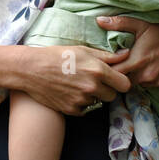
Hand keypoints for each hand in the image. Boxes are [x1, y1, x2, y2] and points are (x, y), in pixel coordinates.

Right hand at [14, 44, 132, 116]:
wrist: (31, 69)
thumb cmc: (57, 55)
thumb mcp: (82, 50)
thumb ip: (107, 56)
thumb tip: (126, 54)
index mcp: (98, 70)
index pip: (125, 84)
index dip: (120, 81)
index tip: (113, 78)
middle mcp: (92, 87)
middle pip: (112, 96)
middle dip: (106, 89)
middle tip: (93, 80)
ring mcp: (82, 100)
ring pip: (98, 102)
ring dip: (92, 96)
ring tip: (77, 84)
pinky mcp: (72, 110)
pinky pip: (85, 109)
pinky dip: (80, 103)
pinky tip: (69, 92)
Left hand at [95, 16, 158, 88]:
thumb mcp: (141, 24)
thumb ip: (119, 23)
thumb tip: (98, 20)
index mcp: (137, 61)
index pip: (114, 74)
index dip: (109, 69)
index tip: (107, 64)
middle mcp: (146, 75)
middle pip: (125, 81)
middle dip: (122, 74)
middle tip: (124, 62)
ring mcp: (158, 81)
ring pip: (139, 83)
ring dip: (136, 76)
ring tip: (140, 63)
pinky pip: (152, 85)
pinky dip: (149, 78)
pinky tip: (152, 66)